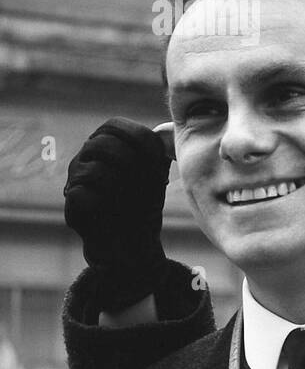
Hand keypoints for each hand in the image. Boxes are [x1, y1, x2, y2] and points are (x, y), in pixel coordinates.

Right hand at [63, 118, 171, 312]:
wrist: (135, 243)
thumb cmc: (145, 203)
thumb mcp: (156, 172)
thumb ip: (159, 149)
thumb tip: (167, 131)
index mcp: (105, 146)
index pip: (114, 125)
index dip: (139, 138)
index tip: (158, 158)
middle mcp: (84, 160)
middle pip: (100, 143)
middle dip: (131, 160)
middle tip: (146, 179)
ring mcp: (74, 183)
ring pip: (92, 170)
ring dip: (122, 184)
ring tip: (133, 197)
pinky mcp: (72, 208)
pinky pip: (82, 196)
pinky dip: (108, 203)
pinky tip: (117, 211)